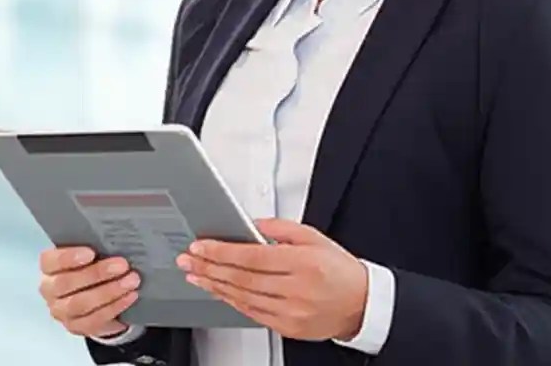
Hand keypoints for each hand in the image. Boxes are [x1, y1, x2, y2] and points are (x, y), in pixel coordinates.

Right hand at [38, 246, 140, 337]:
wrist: (100, 298)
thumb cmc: (95, 269)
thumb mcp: (94, 256)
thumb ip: (97, 246)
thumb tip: (117, 237)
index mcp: (50, 269)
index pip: (49, 261)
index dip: (67, 258)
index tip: (91, 253)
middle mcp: (50, 291)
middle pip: (65, 284)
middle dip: (96, 274)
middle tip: (122, 265)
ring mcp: (61, 312)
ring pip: (80, 304)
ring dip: (109, 291)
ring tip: (131, 281)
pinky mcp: (77, 327)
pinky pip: (94, 319)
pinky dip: (115, 307)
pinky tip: (130, 296)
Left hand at [176, 218, 367, 341]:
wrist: (361, 304)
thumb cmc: (340, 270)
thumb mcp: (316, 238)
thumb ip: (282, 228)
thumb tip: (253, 224)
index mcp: (303, 263)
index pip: (252, 256)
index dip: (222, 251)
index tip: (202, 246)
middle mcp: (296, 289)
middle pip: (242, 278)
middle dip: (210, 267)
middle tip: (189, 259)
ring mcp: (291, 312)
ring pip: (243, 297)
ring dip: (215, 285)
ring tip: (196, 275)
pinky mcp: (287, 327)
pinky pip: (252, 313)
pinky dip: (231, 301)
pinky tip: (219, 291)